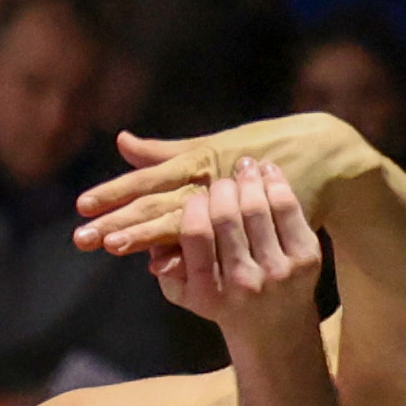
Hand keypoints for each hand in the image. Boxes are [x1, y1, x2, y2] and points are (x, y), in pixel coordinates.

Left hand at [73, 113, 369, 257]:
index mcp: (196, 159)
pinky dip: (184, 249)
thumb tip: (122, 143)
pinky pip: (213, 238)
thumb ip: (167, 152)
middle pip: (153, 202)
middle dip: (117, 220)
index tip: (80, 206)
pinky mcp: (249, 220)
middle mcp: (207, 179)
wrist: (325, 155)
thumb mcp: (213, 148)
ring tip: (109, 245)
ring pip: (176, 219)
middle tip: (81, 236)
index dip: (114, 192)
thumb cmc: (267, 144)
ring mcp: (227, 201)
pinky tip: (157, 263)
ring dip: (142, 233)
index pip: (146, 179)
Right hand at [144, 158, 323, 341]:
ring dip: (248, 179)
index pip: (196, 234)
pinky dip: (276, 184)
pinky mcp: (306, 260)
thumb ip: (167, 267)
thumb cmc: (223, 303)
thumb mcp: (187, 294)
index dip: (194, 206)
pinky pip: (288, 209)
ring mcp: (278, 271)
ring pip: (257, 208)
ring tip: (243, 166)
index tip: (197, 197)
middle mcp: (243, 282)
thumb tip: (153, 244)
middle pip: (227, 216)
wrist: (275, 329)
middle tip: (221, 180)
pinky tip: (267, 173)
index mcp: (208, 291)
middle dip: (221, 188)